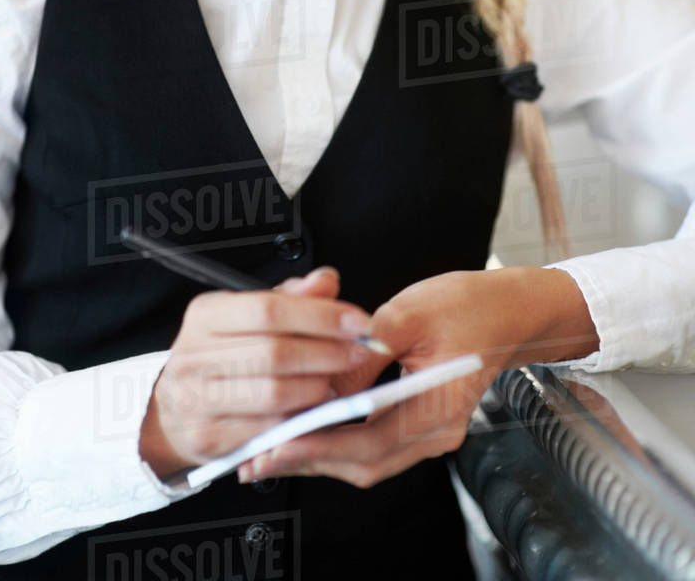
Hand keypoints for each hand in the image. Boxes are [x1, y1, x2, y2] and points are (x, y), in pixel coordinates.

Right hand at [139, 266, 373, 475]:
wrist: (177, 405)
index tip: (358, 322)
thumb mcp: (249, 315)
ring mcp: (196, 398)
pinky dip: (298, 421)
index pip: (269, 309)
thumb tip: (326, 281)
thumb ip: (291, 298)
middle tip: (359, 352)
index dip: (320, 316)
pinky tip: (314, 411)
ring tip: (337, 382)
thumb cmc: (222, 354)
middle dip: (327, 353)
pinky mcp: (206, 437)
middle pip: (275, 352)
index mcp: (206, 314)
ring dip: (317, 389)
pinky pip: (266, 430)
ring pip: (273, 394)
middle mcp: (194, 354)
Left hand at [236, 268, 548, 487]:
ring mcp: (431, 432)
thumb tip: (322, 380)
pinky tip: (309, 432)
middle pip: (364, 462)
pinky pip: (375, 445)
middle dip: (308, 460)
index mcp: (438, 404)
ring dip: (318, 456)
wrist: (510, 309)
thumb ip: (364, 349)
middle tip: (257, 457)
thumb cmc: (468, 304)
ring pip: (367, 460)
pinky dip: (339, 443)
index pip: (369, 441)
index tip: (276, 444)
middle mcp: (437, 431)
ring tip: (271, 449)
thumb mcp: (410, 312)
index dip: (319, 446)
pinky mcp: (422, 424)